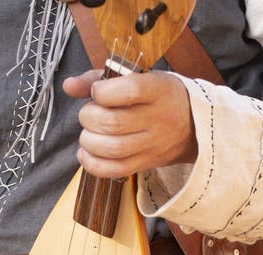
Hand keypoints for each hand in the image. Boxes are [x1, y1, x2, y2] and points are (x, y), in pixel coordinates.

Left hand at [62, 70, 197, 178]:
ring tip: (88, 133)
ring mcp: (152, 145)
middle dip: (89, 117)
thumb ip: (101, 78)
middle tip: (89, 114)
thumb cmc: (160, 96)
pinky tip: (85, 153)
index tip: (97, 91)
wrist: (193, 127)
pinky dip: (93, 164)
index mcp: (158, 90)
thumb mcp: (139, 77)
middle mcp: (157, 119)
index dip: (103, 92)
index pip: (130, 90)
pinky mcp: (145, 164)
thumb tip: (68, 86)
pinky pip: (115, 170)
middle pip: (114, 123)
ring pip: (113, 149)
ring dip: (89, 141)